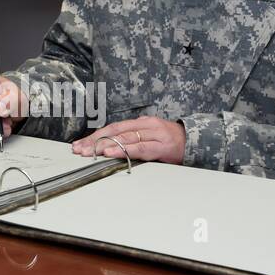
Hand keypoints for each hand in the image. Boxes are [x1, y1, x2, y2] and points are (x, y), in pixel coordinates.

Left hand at [71, 116, 185, 163]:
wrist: (195, 142)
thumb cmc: (171, 141)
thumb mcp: (151, 135)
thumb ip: (134, 137)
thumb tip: (111, 144)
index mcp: (141, 122)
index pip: (113, 128)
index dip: (95, 136)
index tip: (80, 145)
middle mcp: (146, 125)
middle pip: (115, 132)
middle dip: (95, 141)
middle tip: (79, 150)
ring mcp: (154, 135)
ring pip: (124, 138)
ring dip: (104, 145)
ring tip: (90, 152)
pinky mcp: (161, 147)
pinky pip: (139, 148)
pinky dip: (123, 150)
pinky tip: (110, 153)